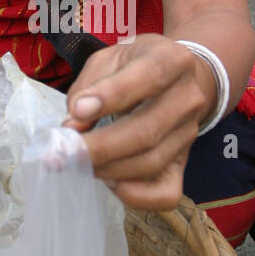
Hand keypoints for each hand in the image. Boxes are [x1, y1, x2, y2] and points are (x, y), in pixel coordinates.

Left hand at [61, 33, 212, 209]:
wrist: (177, 80)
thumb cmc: (135, 67)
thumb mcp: (111, 59)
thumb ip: (89, 85)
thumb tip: (74, 123)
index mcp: (173, 61)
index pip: (149, 78)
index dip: (112, 96)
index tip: (77, 111)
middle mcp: (189, 99)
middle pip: (147, 131)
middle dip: (101, 147)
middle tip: (65, 153)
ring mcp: (189, 134)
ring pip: (151, 162)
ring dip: (108, 169)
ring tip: (79, 162)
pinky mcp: (184, 163)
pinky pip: (166, 194)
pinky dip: (135, 196)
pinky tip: (110, 182)